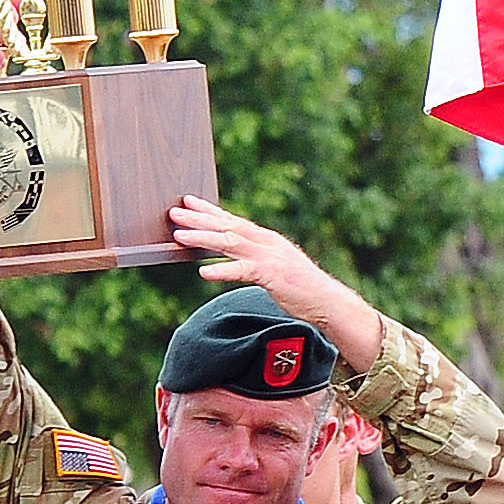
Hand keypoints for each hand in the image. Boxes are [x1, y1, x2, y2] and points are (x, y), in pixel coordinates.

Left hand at [168, 200, 385, 372]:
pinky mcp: (273, 276)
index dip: (210, 211)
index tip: (188, 202)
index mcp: (267, 239)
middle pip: (227, 227)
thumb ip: (256, 258)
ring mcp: (270, 257)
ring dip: (202, 238)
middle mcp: (267, 243)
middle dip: (199, 219)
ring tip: (179, 236)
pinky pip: (243, 271)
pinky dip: (222, 271)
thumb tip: (236, 257)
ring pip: (230, 243)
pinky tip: (204, 273)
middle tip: (175, 213)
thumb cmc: (302, 288)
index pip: (233, 220)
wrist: (328, 301)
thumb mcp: (276, 266)